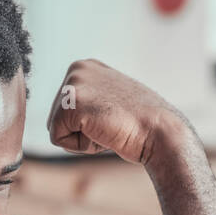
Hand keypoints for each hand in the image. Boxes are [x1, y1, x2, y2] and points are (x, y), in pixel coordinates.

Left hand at [45, 58, 183, 164]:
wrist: (160, 131)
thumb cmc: (140, 124)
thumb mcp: (110, 103)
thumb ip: (90, 102)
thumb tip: (75, 114)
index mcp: (85, 67)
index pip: (64, 109)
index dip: (86, 125)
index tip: (112, 118)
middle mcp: (76, 69)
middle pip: (56, 118)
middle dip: (81, 132)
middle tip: (111, 125)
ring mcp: (73, 83)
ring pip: (55, 129)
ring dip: (81, 139)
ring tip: (108, 128)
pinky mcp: (71, 103)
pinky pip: (58, 138)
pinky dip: (80, 146)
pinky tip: (103, 133)